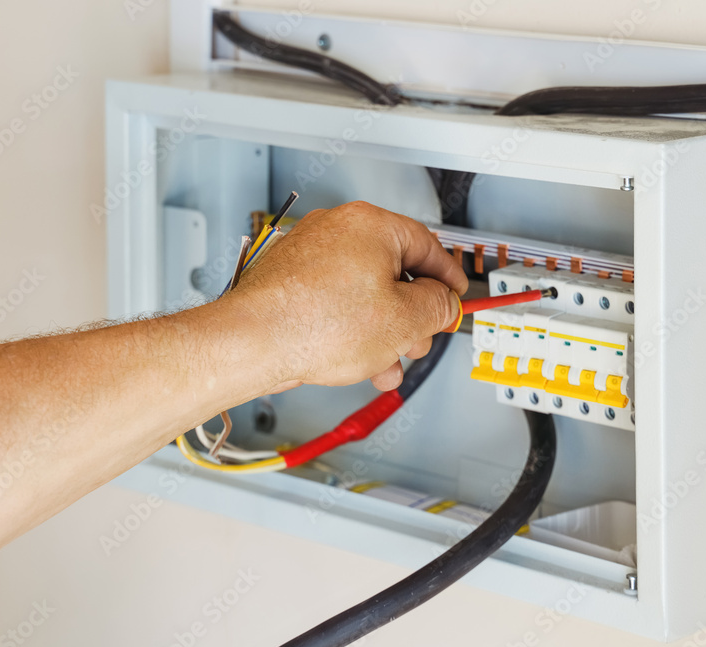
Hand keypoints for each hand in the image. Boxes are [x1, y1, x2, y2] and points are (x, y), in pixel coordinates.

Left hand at [228, 201, 467, 391]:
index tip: (454, 298)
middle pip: (395, 271)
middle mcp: (338, 230)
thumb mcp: (403, 321)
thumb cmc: (313, 323)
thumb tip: (443, 303)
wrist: (251, 343)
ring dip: (383, 331)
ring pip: (365, 292)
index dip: (447, 278)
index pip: (427, 245)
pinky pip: (336, 301)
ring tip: (386, 363)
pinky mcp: (290, 280)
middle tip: (417, 339)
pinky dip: (352, 328)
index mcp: (370, 225)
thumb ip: (437, 307)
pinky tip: (358, 360)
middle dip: (412, 314)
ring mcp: (310, 254)